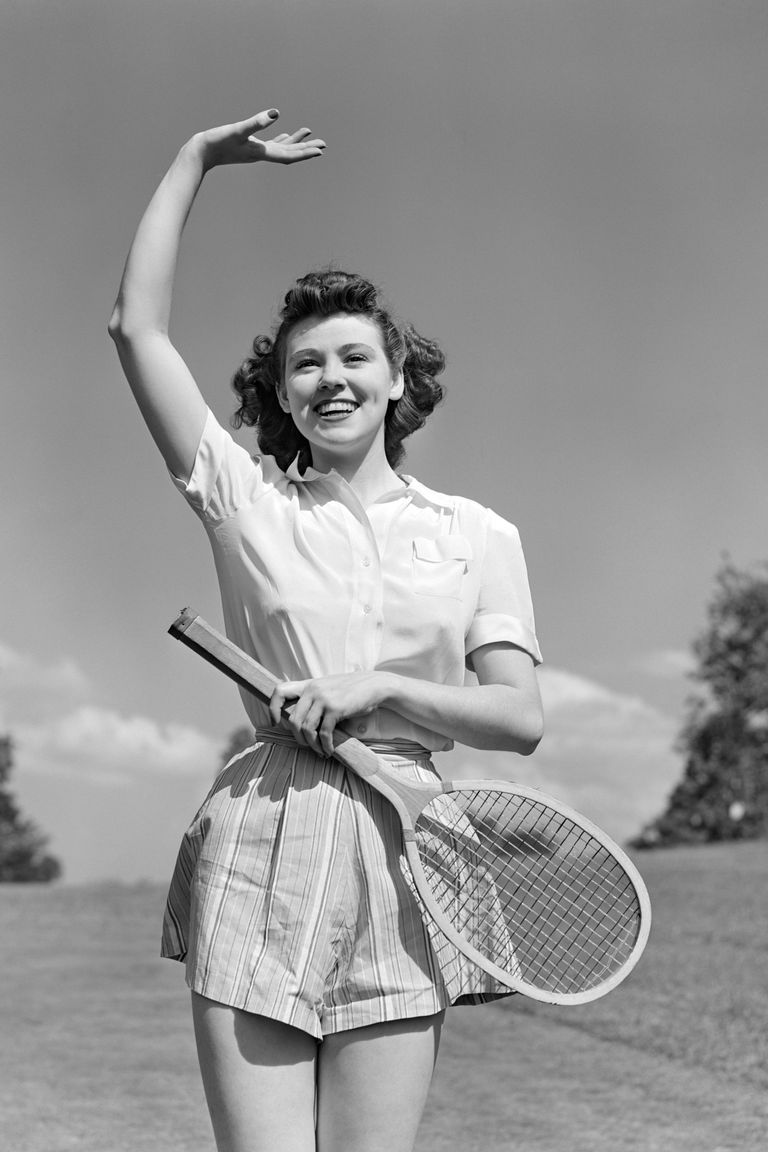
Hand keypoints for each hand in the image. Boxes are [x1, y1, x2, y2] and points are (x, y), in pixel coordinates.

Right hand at [196, 108, 325, 169]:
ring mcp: (255, 151)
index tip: (321, 150)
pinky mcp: (247, 147)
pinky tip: (284, 135)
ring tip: (309, 134)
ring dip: (295, 142)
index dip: (305, 152)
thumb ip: (256, 122)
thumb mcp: (238, 129)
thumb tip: (275, 113)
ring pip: (280, 147)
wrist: (199, 154)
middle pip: (288, 152)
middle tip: (324, 144)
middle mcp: (261, 154)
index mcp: (261, 152)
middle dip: (306, 148)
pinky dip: (279, 139)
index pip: (288, 154)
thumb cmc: (217, 142)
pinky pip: (268, 144)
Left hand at [268, 672, 393, 756]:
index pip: (280, 691)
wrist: (375, 685)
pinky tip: (329, 750)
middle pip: (293, 720)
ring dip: (312, 745)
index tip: (275, 722)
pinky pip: (324, 733)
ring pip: (307, 729)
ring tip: (320, 751)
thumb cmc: (353, 689)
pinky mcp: (335, 709)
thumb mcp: (329, 687)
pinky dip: (325, 745)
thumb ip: (315, 696)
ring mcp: (324, 699)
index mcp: (309, 684)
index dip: (273, 708)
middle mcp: (313, 690)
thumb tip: (301, 719)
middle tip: (306, 746)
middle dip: (298, 738)